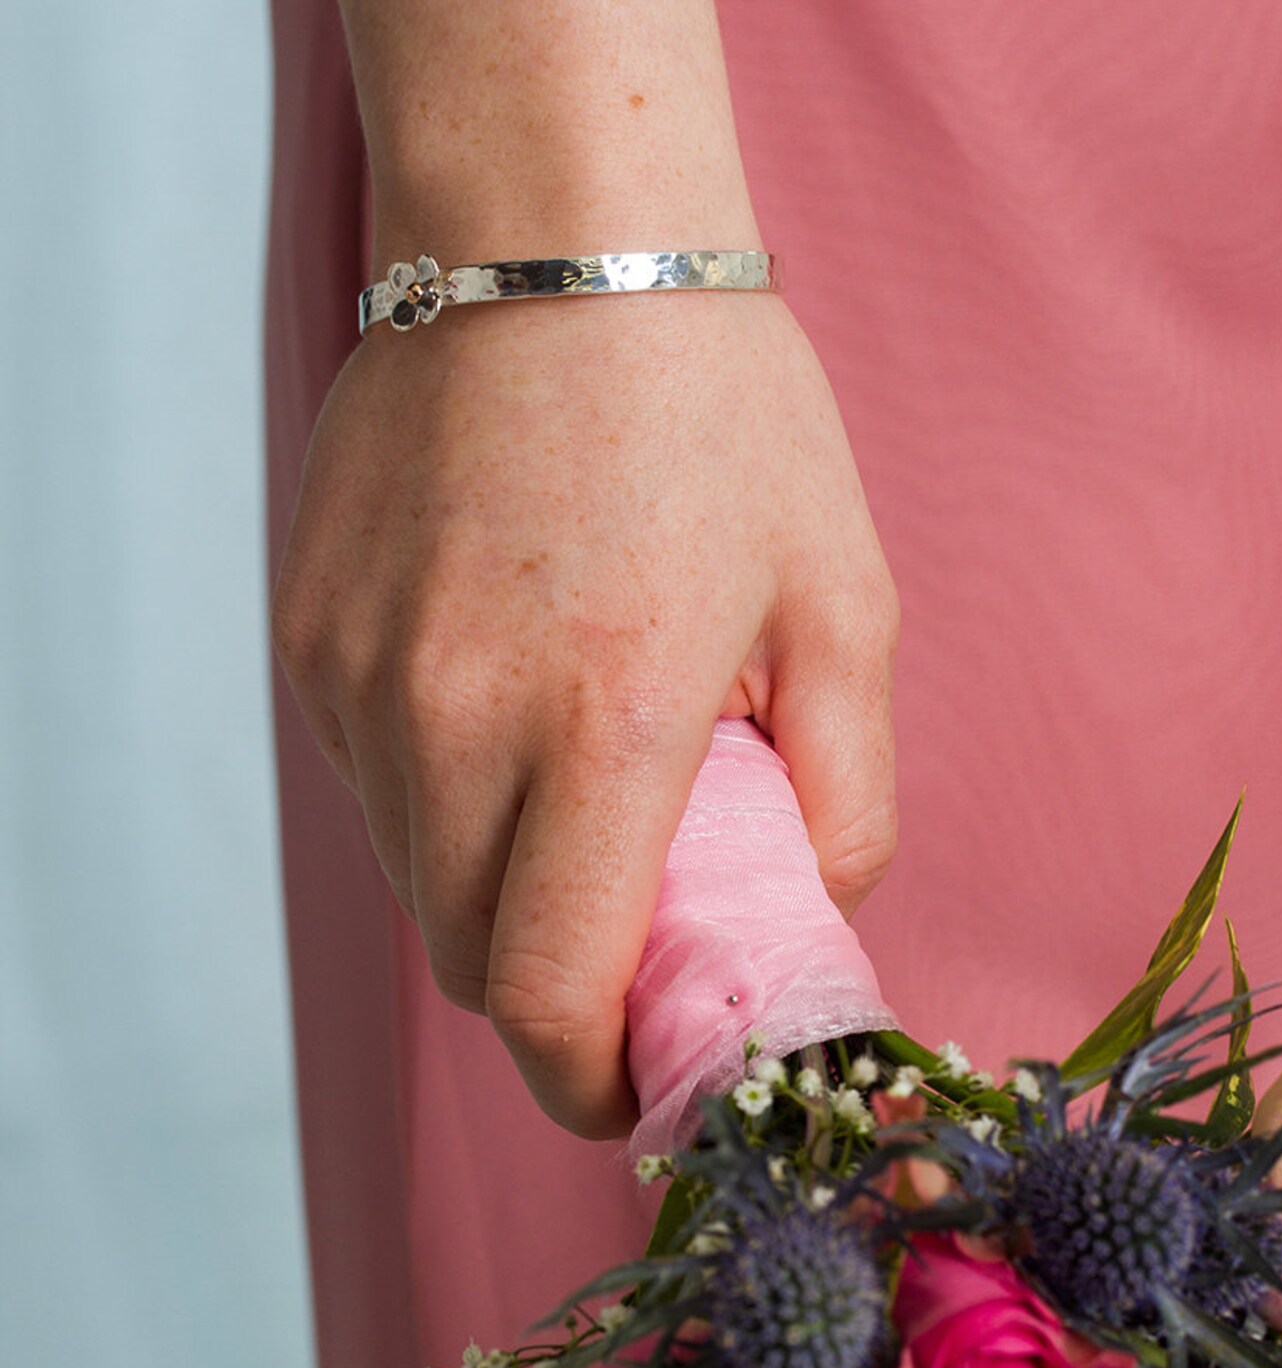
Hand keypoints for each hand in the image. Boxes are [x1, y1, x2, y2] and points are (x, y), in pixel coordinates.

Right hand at [271, 291, 897, 1137]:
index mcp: (605, 720)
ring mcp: (362, 677)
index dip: (591, 1080)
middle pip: (473, 960)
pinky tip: (510, 699)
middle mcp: (453, 716)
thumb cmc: (724, 421)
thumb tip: (808, 916)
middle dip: (556, 990)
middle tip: (632, 931)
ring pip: (415, 877)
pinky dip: (444, 793)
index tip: (636, 1085)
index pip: (548, 993)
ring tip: (577, 785)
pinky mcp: (310, 636)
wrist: (561, 245)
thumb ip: (847, 800)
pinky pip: (375, 781)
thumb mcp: (846, 608)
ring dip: (498, 887)